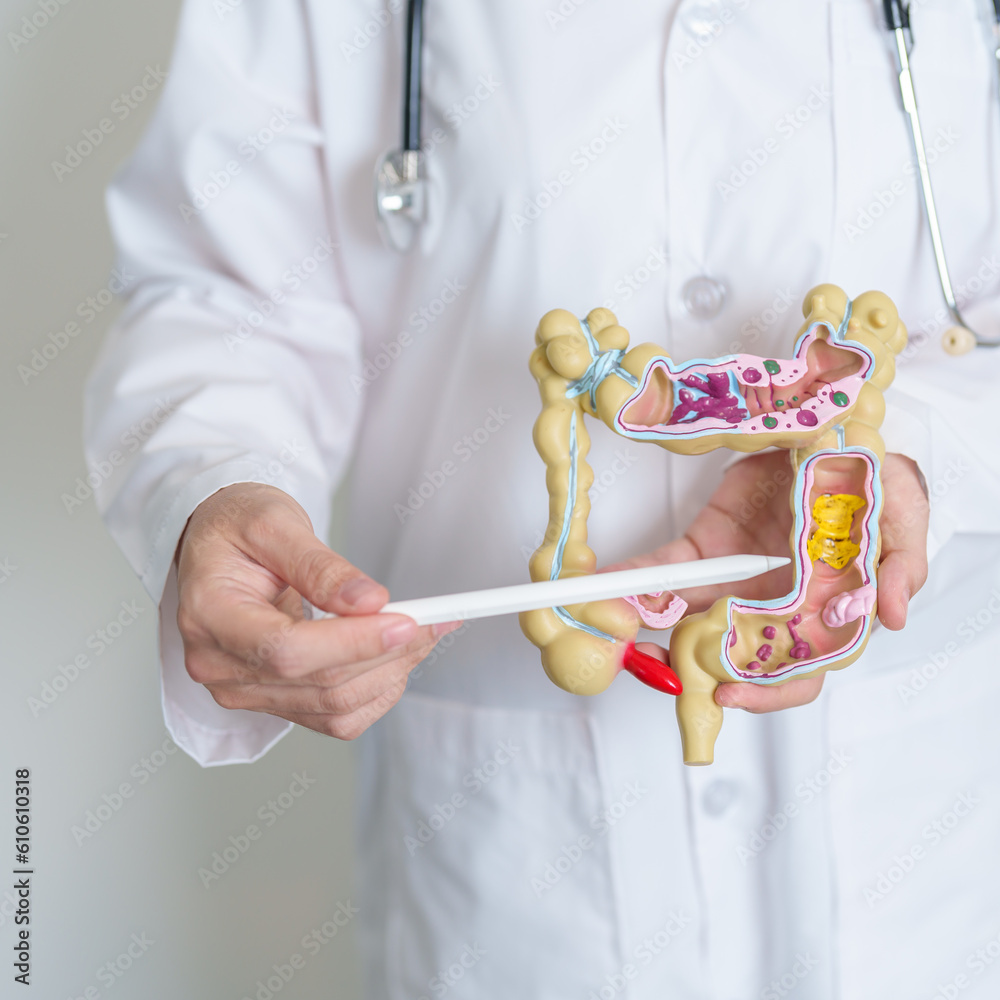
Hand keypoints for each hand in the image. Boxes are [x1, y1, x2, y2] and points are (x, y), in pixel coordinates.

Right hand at [175, 483, 457, 739]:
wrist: (220, 544)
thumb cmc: (238, 526)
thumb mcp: (275, 524)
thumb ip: (320, 566)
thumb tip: (370, 602)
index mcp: (209, 614)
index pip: (286, 650)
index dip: (352, 642)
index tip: (404, 621)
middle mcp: (219, 664)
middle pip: (318, 683)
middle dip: (388, 653)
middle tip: (434, 619)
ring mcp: (243, 688)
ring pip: (334, 705)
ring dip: (390, 672)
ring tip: (422, 631)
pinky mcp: (270, 699)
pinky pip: (333, 717)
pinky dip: (375, 691)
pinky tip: (395, 658)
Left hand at [610, 451, 928, 712]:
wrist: (832, 437)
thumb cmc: (875, 489)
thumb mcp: (903, 518)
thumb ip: (903, 565)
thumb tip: (892, 616)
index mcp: (822, 615)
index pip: (794, 672)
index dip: (763, 691)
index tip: (726, 692)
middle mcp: (772, 608)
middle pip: (727, 656)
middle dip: (686, 667)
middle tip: (652, 665)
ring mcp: (735, 580)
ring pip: (688, 619)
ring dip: (650, 628)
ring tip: (615, 625)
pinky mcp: (708, 548)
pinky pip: (668, 568)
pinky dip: (636, 577)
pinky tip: (609, 579)